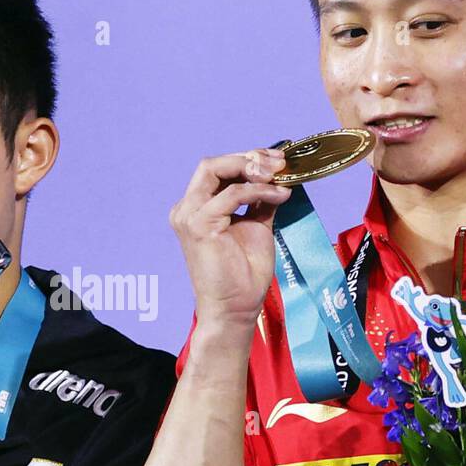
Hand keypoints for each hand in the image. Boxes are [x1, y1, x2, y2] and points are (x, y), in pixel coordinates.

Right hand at [168, 148, 291, 333]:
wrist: (235, 308)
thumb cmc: (243, 274)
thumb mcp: (256, 225)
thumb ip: (259, 200)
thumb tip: (277, 176)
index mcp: (197, 209)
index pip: (217, 170)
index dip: (247, 160)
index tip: (277, 162)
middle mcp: (186, 209)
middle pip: (211, 163)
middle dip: (248, 158)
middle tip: (279, 165)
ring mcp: (189, 216)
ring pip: (215, 169)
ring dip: (252, 169)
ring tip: (279, 177)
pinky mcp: (199, 225)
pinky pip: (231, 194)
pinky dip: (258, 190)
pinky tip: (278, 196)